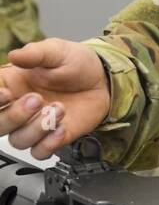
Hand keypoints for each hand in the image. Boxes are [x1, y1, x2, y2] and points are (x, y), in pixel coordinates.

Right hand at [0, 39, 111, 159]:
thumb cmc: (76, 63)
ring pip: (18, 140)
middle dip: (15, 115)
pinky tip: (62, 129)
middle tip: (37, 100)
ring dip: (36, 129)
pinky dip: (49, 144)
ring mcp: (34, 124)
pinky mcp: (53, 137)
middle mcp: (17, 107)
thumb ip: (35, 54)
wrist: (102, 80)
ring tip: (60, 109)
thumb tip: (14, 55)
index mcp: (9, 85)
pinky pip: (40, 152)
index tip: (7, 94)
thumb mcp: (56, 51)